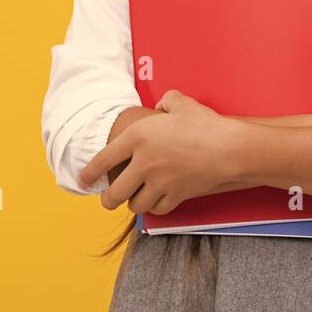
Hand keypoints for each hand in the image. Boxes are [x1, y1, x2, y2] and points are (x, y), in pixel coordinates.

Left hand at [80, 90, 242, 215]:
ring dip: (133, 204)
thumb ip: (166, 101)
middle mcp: (143, 163)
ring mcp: (159, 182)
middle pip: (114, 194)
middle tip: (108, 199)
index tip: (82, 180)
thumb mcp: (181, 102)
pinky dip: (157, 207)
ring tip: (134, 200)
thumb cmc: (204, 123)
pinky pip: (159, 209)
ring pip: (135, 205)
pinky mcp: (176, 195)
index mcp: (138, 137)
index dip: (89, 172)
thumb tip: (162, 107)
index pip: (102, 159)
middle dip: (107, 199)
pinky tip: (158, 202)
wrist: (228, 149)